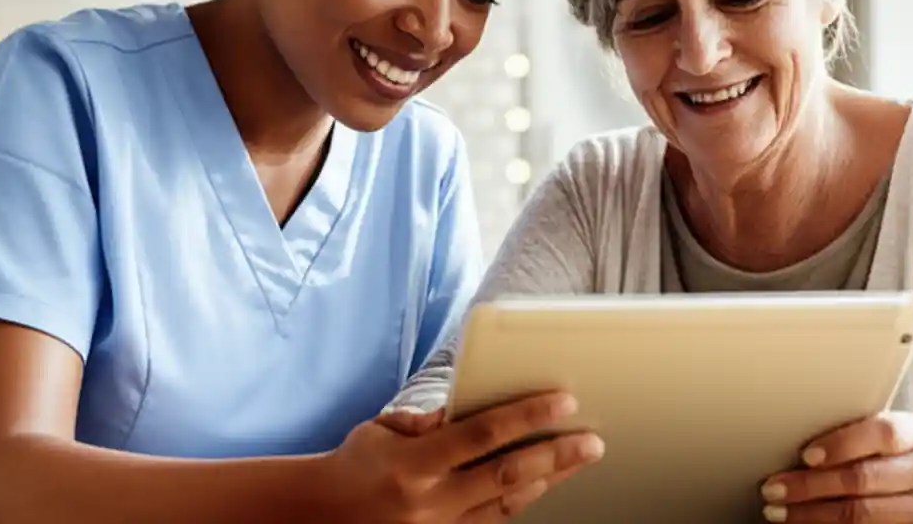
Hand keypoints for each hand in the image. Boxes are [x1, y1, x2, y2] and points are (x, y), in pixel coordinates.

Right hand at [323, 392, 603, 522]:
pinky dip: (522, 501)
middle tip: (593, 440)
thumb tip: (470, 409)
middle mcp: (430, 501)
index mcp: (414, 464)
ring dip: (549, 479)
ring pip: (508, 504)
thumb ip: (429, 421)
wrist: (320, 517)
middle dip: (555, 456)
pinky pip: (493, 522)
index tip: (562, 401)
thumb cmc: (354, 464)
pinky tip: (545, 482)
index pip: (481, 434)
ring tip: (580, 458)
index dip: (526, 416)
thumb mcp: (383, 430)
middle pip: (507, 475)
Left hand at [759, 411, 912, 522]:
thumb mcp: (896, 437)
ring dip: (812, 515)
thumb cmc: (904, 459)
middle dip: (810, 486)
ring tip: (778, 512)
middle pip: (863, 478)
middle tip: (773, 489)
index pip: (881, 433)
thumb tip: (795, 439)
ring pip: (862, 515)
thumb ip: (861, 433)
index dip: (841, 444)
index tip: (805, 455)